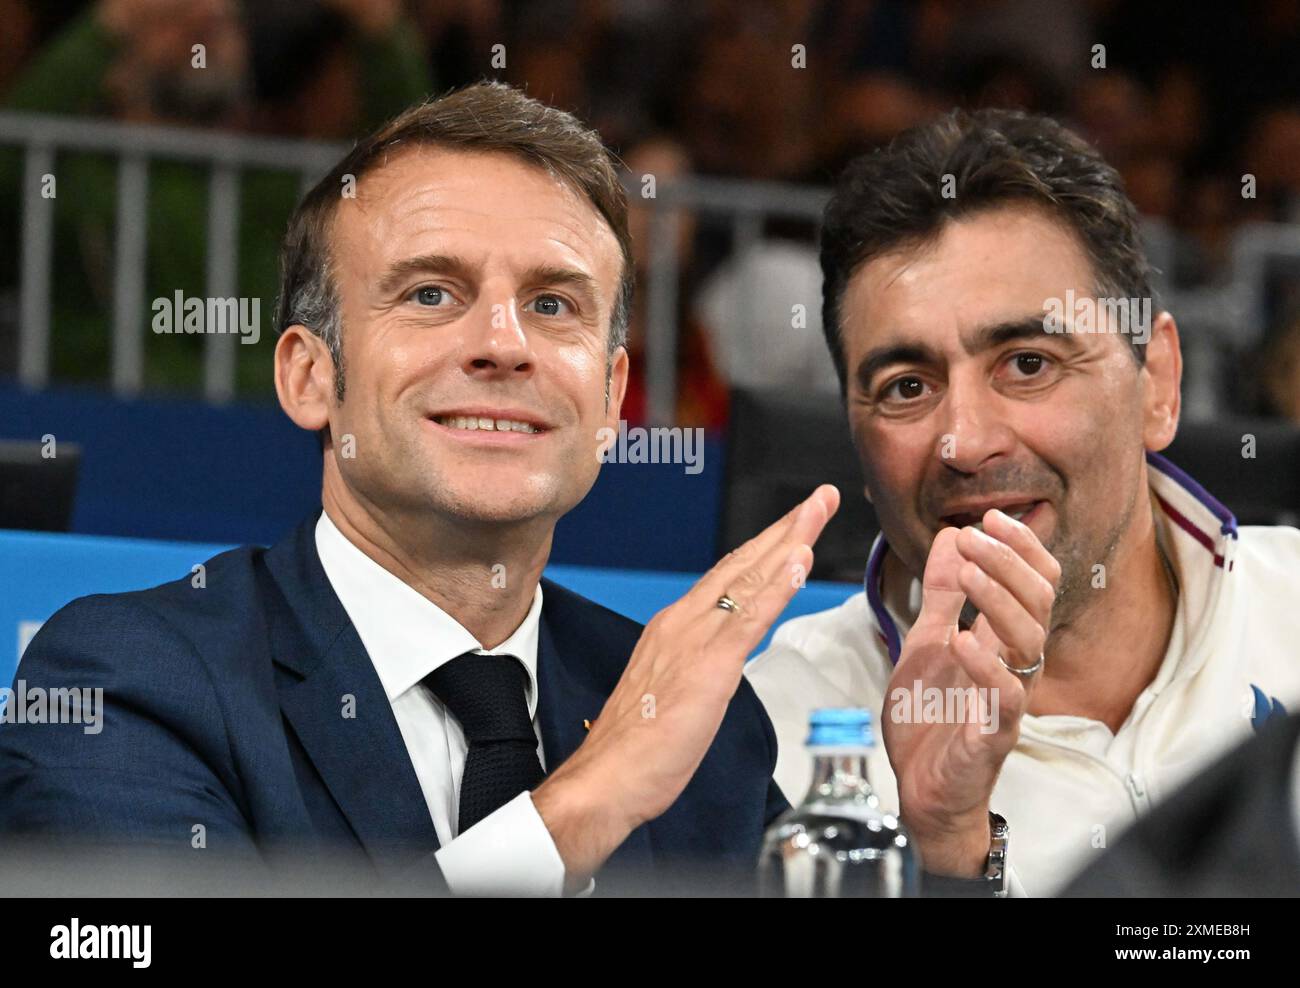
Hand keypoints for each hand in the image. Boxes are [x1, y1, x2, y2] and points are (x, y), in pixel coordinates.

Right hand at [533, 484, 840, 888]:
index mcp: (673, 626)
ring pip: (750, 578)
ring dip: (789, 539)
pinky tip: (801, 558)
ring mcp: (696, 639)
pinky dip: (780, 583)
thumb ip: (696, 668)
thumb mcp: (671, 693)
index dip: (763, 547)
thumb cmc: (635, 747)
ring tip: (818, 509)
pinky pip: (752, 615)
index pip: (727, 576)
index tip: (791, 525)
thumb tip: (719, 665)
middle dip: (785, 527)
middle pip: (743, 563)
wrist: (608, 777)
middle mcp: (683, 621)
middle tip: (819, 498)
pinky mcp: (710, 665)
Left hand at [881, 508, 1059, 875]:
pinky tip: (961, 639)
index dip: (1020, 547)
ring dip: (998, 600)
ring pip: (1028, 640)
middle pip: (1038, 601)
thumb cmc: (931, 718)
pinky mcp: (993, 733)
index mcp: (1002, 640)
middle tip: (975, 536)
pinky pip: (1005, 695)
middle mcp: (1015, 664)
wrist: (920, 789)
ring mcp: (1008, 698)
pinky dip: (984, 664)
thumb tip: (951, 537)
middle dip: (1009, 562)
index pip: (1033, 582)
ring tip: (968, 574)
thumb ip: (941, 595)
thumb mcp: (926, 641)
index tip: (991, 516)